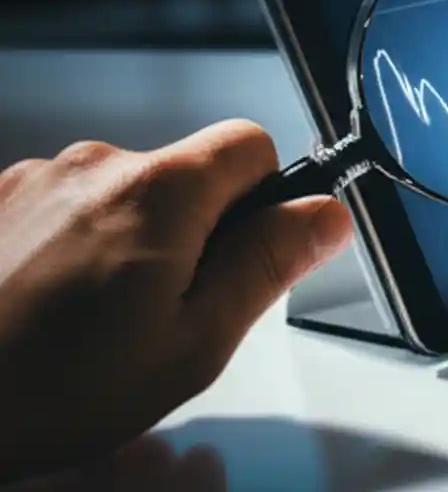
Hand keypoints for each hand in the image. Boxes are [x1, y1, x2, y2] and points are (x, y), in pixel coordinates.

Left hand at [0, 120, 352, 481]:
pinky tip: (52, 309)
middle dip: (196, 232)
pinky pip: (67, 209)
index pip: (250, 142)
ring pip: (126, 197)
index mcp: (159, 193)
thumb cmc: (54, 389)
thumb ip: (268, 265)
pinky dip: (74, 249)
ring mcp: (35, 179)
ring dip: (131, 244)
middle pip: (186, 174)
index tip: (250, 247)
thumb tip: (327, 216)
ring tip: (97, 322)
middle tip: (169, 313)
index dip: (267, 194)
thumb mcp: (195, 342)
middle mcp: (95, 167)